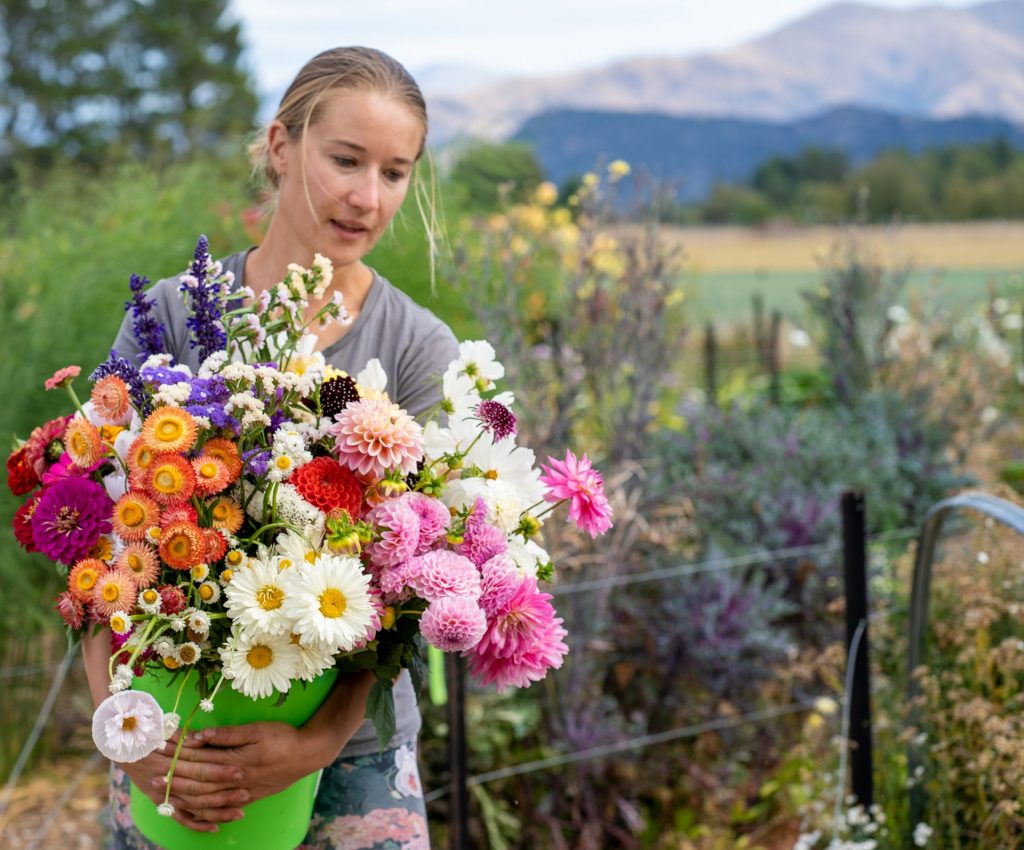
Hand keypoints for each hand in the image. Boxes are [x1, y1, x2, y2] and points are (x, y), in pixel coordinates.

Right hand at [119, 735, 248, 831]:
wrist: (124, 746)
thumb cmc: (148, 733)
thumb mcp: (165, 729)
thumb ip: (184, 736)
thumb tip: (203, 737)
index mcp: (169, 761)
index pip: (199, 769)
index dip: (220, 772)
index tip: (240, 771)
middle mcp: (166, 781)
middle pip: (199, 790)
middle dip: (224, 793)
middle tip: (246, 793)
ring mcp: (163, 794)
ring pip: (193, 807)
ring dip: (216, 811)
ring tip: (239, 812)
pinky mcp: (161, 802)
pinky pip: (180, 817)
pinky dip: (197, 824)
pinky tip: (215, 828)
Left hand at [172, 721, 322, 807]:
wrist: (308, 754)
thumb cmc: (283, 737)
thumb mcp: (256, 729)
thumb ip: (227, 735)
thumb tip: (199, 736)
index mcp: (235, 761)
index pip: (199, 759)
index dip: (178, 756)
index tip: (160, 752)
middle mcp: (235, 781)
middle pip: (198, 782)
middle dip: (174, 778)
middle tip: (152, 775)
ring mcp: (242, 792)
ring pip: (207, 799)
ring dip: (184, 795)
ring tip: (165, 792)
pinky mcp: (249, 797)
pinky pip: (221, 809)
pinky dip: (204, 811)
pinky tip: (192, 809)